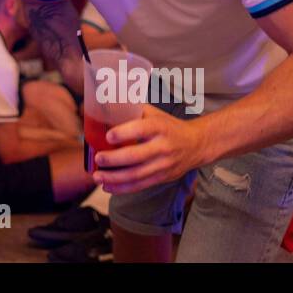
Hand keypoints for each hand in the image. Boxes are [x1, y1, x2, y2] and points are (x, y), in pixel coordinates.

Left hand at [90, 106, 208, 193]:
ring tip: (97, 176)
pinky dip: (122, 188)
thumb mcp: (154, 114)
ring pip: (136, 174)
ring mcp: (163, 165)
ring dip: (114, 178)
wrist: (196, 145)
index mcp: (160, 127)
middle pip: (136, 156)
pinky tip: (107, 186)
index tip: (108, 136)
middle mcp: (163, 147)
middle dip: (114, 159)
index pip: (141, 129)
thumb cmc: (168, 126)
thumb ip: (133, 110)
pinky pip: (140, 185)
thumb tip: (105, 104)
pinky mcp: (162, 178)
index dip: (124, 133)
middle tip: (98, 157)